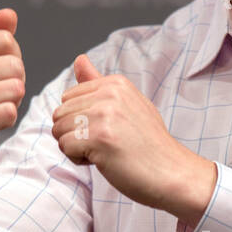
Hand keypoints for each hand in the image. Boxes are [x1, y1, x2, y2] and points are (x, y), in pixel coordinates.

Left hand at [51, 55, 216, 217]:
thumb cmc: (149, 145)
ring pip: (59, 131)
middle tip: (106, 144)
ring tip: (105, 152)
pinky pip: (65, 147)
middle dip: (75, 134)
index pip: (68, 98)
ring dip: (76, 147)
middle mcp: (109, 94)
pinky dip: (79, 159)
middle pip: (60, 114)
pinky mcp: (100, 138)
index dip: (81, 120)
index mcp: (115, 83)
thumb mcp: (127, 105)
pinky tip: (104, 161)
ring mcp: (104, 115)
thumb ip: (98, 83)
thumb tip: (79, 59)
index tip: (108, 130)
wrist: (172, 172)